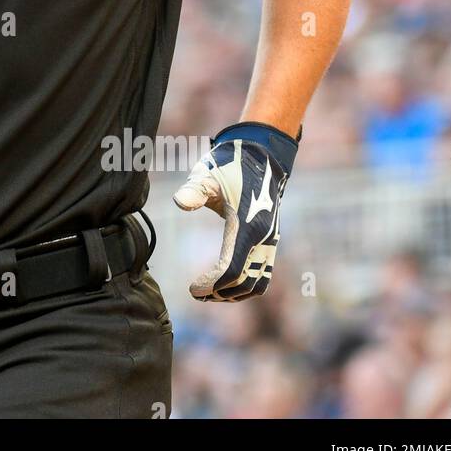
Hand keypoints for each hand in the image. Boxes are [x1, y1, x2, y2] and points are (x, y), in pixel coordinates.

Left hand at [172, 122, 299, 300]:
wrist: (260, 156)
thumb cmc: (229, 165)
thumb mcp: (207, 175)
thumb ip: (194, 190)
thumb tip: (180, 203)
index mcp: (247, 225)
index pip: (231, 270)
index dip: (211, 284)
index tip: (192, 288)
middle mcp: (263, 238)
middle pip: (244, 283)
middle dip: (220, 293)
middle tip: (196, 294)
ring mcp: (270, 241)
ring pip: (258, 283)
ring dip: (234, 293)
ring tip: (209, 293)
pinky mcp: (271, 241)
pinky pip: (263, 274)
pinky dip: (246, 285)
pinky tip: (224, 283)